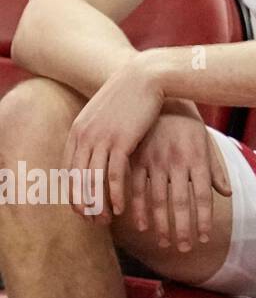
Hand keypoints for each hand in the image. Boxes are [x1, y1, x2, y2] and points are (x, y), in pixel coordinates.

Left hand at [64, 53, 165, 220]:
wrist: (146, 75)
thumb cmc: (132, 95)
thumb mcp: (107, 113)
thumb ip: (98, 130)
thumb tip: (98, 145)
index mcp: (78, 131)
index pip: (68, 171)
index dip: (74, 193)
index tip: (83, 210)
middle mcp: (83, 136)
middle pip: (76, 179)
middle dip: (82, 205)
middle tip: (92, 222)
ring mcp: (100, 139)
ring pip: (92, 181)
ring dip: (97, 205)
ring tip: (105, 221)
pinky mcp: (120, 141)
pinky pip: (113, 175)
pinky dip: (115, 194)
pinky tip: (121, 208)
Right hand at [129, 104, 231, 251]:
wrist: (157, 96)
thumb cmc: (186, 124)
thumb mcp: (204, 142)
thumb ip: (214, 169)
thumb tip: (227, 194)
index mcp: (196, 157)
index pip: (202, 195)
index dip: (203, 219)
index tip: (204, 238)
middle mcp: (176, 161)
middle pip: (180, 203)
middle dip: (183, 229)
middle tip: (186, 249)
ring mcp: (154, 160)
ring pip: (157, 200)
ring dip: (160, 226)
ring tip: (166, 244)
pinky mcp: (134, 159)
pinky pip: (135, 190)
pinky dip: (137, 210)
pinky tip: (141, 226)